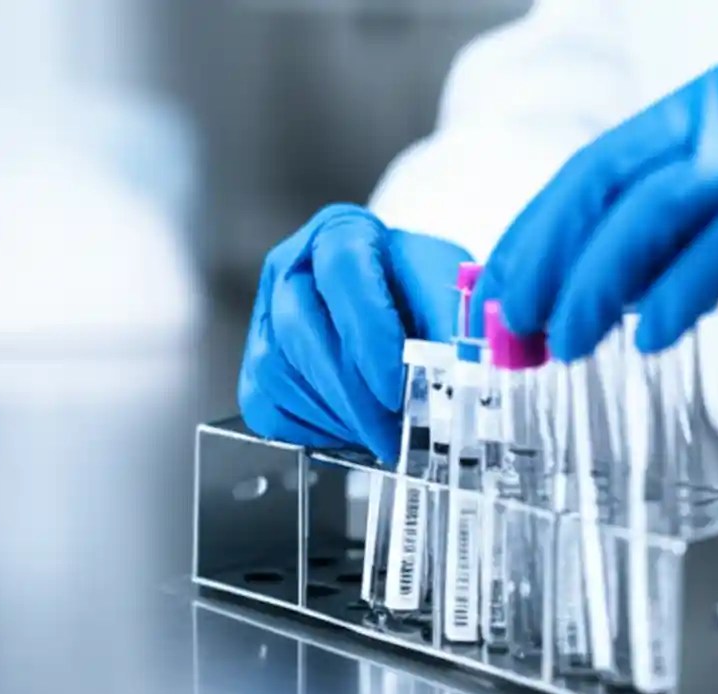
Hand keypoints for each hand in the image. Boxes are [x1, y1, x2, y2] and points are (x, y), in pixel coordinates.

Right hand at [238, 204, 470, 460]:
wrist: (405, 311)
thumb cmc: (425, 294)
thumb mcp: (452, 292)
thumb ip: (453, 323)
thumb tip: (461, 371)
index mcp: (340, 233)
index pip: (343, 270)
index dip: (368, 334)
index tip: (395, 389)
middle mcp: (291, 269)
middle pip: (300, 326)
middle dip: (351, 393)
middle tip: (393, 435)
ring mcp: (265, 317)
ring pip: (278, 371)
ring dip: (335, 416)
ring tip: (382, 437)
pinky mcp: (256, 365)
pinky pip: (267, 407)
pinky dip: (311, 430)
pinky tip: (353, 433)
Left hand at [476, 64, 717, 359]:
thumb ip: (658, 248)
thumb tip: (570, 298)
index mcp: (698, 114)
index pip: (592, 168)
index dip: (536, 232)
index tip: (498, 291)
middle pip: (608, 185)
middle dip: (550, 261)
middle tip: (517, 326)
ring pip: (654, 211)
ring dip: (597, 283)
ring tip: (567, 343)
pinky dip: (675, 294)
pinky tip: (647, 337)